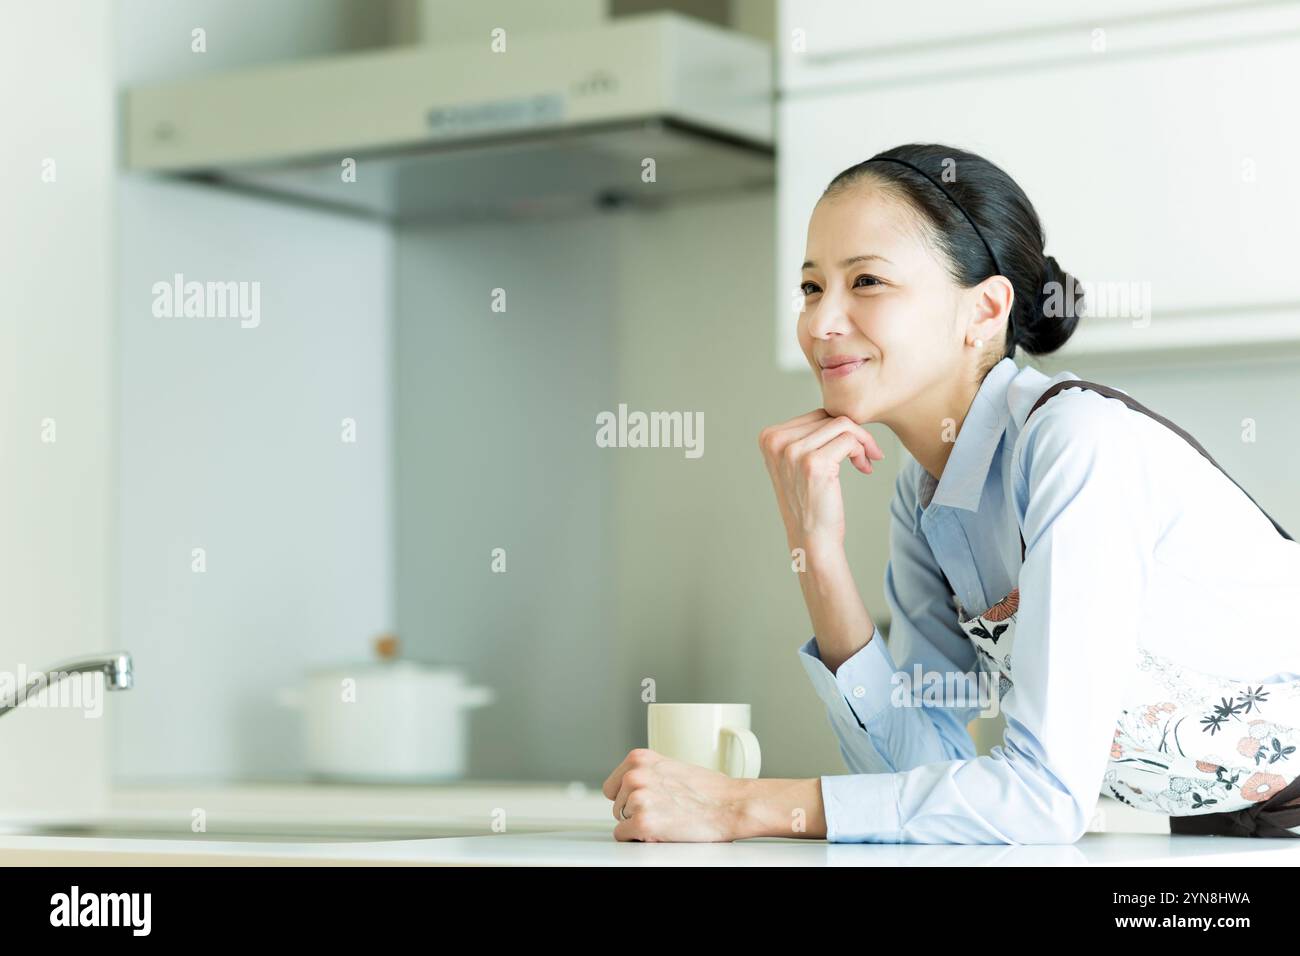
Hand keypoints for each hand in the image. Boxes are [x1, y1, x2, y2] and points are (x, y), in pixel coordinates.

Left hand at [603, 748, 750, 842]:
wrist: (730, 805)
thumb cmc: (709, 790)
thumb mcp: (670, 768)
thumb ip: (647, 775)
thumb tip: (629, 788)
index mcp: (640, 759)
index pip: (612, 786)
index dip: (627, 797)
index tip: (643, 801)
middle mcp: (635, 775)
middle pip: (617, 804)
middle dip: (634, 811)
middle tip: (662, 810)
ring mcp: (638, 798)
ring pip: (621, 821)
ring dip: (640, 824)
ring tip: (667, 818)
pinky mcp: (643, 822)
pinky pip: (624, 836)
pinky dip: (639, 838)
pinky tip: (661, 830)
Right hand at [758, 410, 883, 551]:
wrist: (812, 539)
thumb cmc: (811, 502)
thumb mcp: (797, 463)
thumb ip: (807, 436)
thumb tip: (837, 408)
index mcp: (769, 438)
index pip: (814, 416)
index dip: (838, 430)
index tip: (850, 449)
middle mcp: (776, 442)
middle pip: (828, 417)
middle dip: (853, 434)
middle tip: (864, 456)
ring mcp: (793, 452)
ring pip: (842, 425)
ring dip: (862, 441)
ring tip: (866, 460)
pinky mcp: (815, 463)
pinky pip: (850, 439)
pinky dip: (863, 450)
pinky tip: (864, 467)